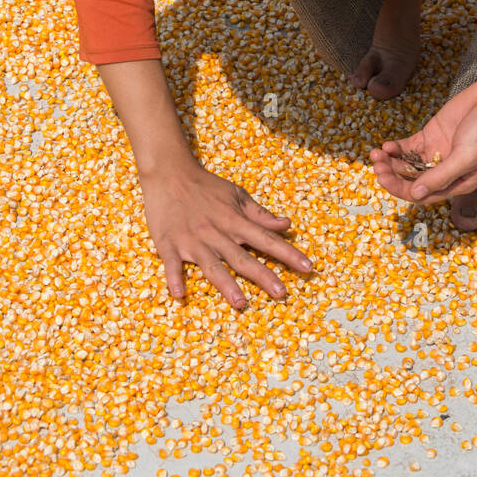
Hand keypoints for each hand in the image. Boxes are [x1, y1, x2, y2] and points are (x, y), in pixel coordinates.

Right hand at [142, 163, 312, 309]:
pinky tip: (178, 294)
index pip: (266, 239)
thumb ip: (259, 214)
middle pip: (242, 257)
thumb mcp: (236, 194)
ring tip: (240, 303)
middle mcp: (217, 233)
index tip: (308, 267)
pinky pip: (171, 263)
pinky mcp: (168, 244)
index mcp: (234, 221)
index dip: (288, 253)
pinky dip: (174, 277)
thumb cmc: (205, 186)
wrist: (170, 173)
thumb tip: (286, 224)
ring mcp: (192, 240)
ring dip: (226, 284)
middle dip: (263, 275)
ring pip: (212, 265)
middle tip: (281, 294)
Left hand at [370, 77, 476, 205]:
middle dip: (392, 175)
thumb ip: (440, 176)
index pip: (423, 195)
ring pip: (407, 164)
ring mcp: (436, 153)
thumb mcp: (465, 158)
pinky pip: (409, 147)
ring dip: (391, 162)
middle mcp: (444, 171)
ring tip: (376, 154)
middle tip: (377, 165)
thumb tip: (415, 194)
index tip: (384, 178)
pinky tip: (386, 146)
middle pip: (412, 181)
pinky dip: (396, 148)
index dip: (401, 190)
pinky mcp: (431, 136)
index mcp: (457, 184)